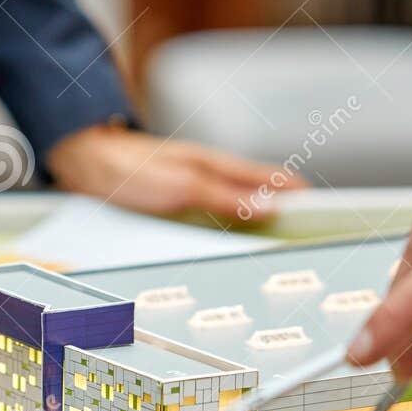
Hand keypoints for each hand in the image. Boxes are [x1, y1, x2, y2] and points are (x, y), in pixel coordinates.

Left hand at [43, 124, 304, 219]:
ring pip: (234, 206)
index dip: (301, 197)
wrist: (83, 163)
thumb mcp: (184, 187)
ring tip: (276, 246)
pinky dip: (224, 228)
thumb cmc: (129, 169)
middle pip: (257, 195)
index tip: (328, 217)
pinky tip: (225, 243)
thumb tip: (272, 209)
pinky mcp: (172, 199)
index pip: (274, 180)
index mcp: (219, 165)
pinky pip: (208, 216)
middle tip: (308, 238)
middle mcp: (209, 173)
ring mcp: (191, 186)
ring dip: (254, 222)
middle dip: (283, 213)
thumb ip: (227, 198)